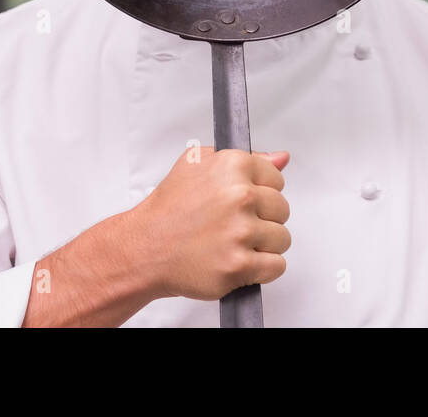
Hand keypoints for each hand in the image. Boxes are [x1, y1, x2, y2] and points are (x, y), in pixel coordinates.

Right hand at [131, 147, 291, 301]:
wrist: (145, 249)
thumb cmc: (169, 209)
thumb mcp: (197, 164)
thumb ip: (246, 158)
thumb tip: (281, 158)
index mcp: (232, 166)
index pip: (277, 179)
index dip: (261, 192)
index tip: (243, 203)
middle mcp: (239, 196)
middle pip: (282, 210)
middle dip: (263, 219)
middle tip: (235, 225)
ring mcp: (240, 232)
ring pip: (282, 239)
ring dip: (263, 245)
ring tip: (234, 243)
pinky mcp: (239, 265)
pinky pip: (276, 266)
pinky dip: (261, 269)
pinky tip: (238, 261)